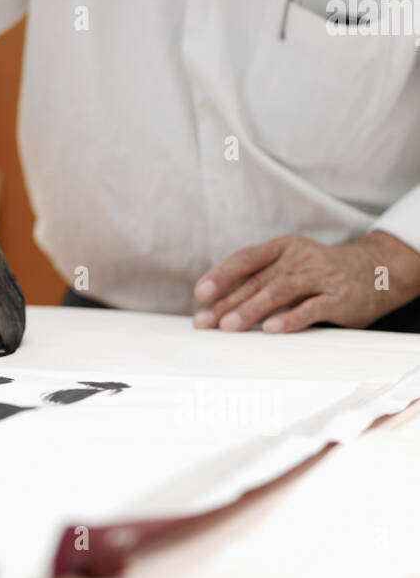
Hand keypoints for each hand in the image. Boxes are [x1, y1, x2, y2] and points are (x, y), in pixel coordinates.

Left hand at [192, 231, 419, 333]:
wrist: (376, 270)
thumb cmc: (321, 272)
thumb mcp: (290, 265)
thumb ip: (261, 279)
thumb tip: (219, 305)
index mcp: (283, 248)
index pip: (246, 258)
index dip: (222, 275)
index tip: (201, 294)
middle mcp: (299, 259)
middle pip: (258, 279)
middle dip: (228, 301)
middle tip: (205, 320)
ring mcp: (320, 277)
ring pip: (280, 291)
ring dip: (252, 309)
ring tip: (229, 326)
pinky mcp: (339, 298)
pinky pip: (311, 308)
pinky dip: (290, 319)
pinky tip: (271, 330)